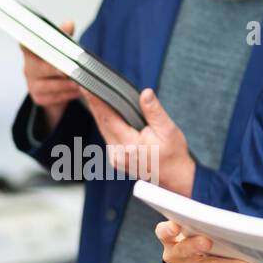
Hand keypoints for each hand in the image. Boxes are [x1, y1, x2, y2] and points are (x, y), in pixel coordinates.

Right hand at [21, 20, 76, 129]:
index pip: (25, 45)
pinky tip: (77, 91)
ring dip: (66, 84)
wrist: (53, 88)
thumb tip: (69, 23)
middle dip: (55, 68)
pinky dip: (68, 94)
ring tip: (79, 82)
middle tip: (68, 69)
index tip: (32, 42)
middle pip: (40, 68)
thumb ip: (64, 36)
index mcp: (31, 51)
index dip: (27, 44)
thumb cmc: (55, 63)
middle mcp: (29, 68)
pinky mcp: (39, 98)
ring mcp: (32, 84)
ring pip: (49, 85)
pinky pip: (55, 97)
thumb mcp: (60, 48)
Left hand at [81, 87, 196, 195]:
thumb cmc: (174, 155)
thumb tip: (145, 93)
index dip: (96, 101)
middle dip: (94, 104)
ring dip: (99, 113)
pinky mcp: (117, 159)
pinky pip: (108, 138)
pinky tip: (106, 113)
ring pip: (103, 130)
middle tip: (86, 85)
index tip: (87, 87)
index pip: (108, 118)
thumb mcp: (168, 130)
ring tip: (93, 95)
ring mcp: (116, 158)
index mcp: (129, 145)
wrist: (176, 178)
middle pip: (102, 124)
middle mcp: (118, 154)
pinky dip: (106, 124)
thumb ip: (154, 111)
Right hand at [156, 220, 255, 262]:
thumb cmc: (199, 228)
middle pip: (183, 251)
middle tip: (209, 242)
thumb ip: (201, 214)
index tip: (175, 227)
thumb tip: (220, 205)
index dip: (167, 230)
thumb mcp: (197, 218)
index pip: (162, 231)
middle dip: (196, 246)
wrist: (199, 250)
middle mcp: (171, 254)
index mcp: (167, 235)